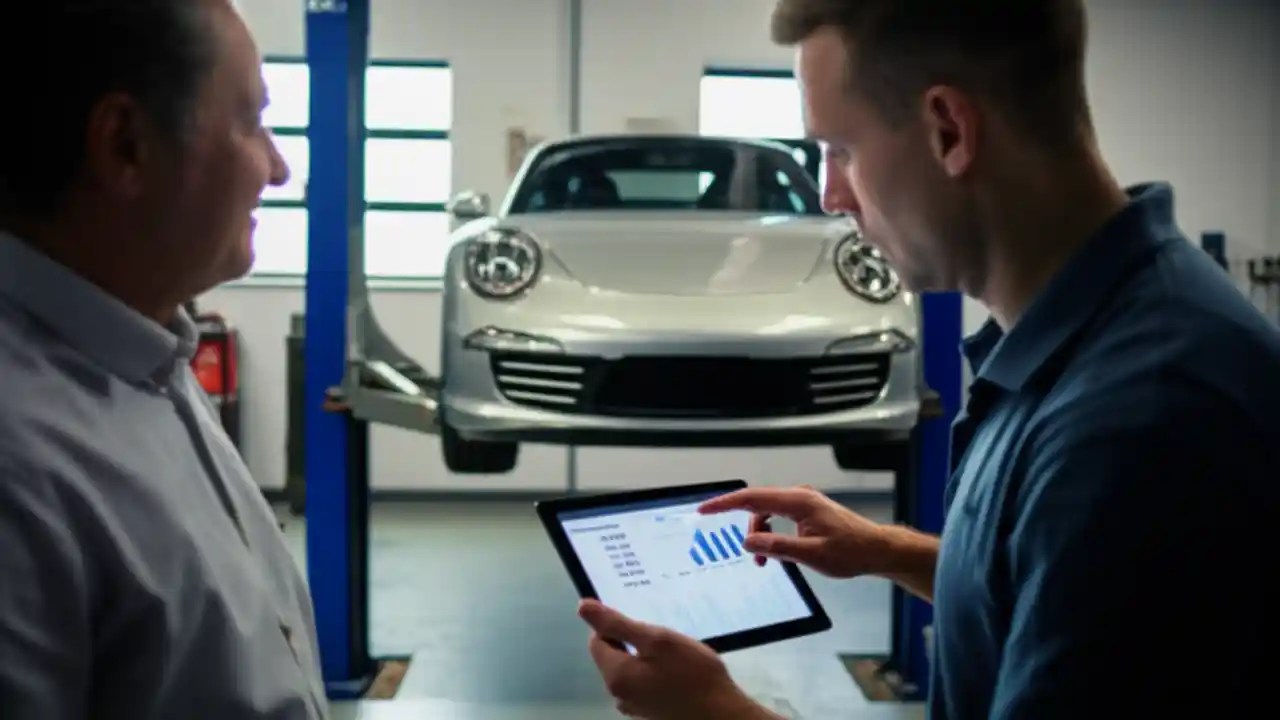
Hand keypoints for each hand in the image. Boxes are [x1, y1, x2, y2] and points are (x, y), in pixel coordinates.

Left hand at [577, 599, 770, 719]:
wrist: (722, 714)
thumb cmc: (692, 673)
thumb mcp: (656, 639)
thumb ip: (617, 624)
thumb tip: (583, 607)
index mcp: (615, 676)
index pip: (597, 641)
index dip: (616, 626)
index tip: (643, 621)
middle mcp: (619, 695)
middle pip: (613, 657)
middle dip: (632, 641)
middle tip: (662, 635)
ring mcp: (636, 707)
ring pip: (630, 669)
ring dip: (645, 657)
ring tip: (673, 650)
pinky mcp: (651, 712)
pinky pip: (644, 683)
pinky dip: (655, 672)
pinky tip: (677, 668)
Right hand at [698, 485, 892, 578]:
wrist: (875, 549)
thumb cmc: (850, 552)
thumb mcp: (811, 554)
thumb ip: (777, 547)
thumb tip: (748, 541)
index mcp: (798, 501)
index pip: (753, 498)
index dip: (726, 503)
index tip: (705, 508)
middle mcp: (799, 496)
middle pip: (758, 503)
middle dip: (739, 520)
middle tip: (721, 533)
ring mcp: (804, 503)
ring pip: (768, 512)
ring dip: (759, 534)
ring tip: (763, 561)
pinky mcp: (807, 512)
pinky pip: (779, 517)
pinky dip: (771, 534)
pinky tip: (775, 552)